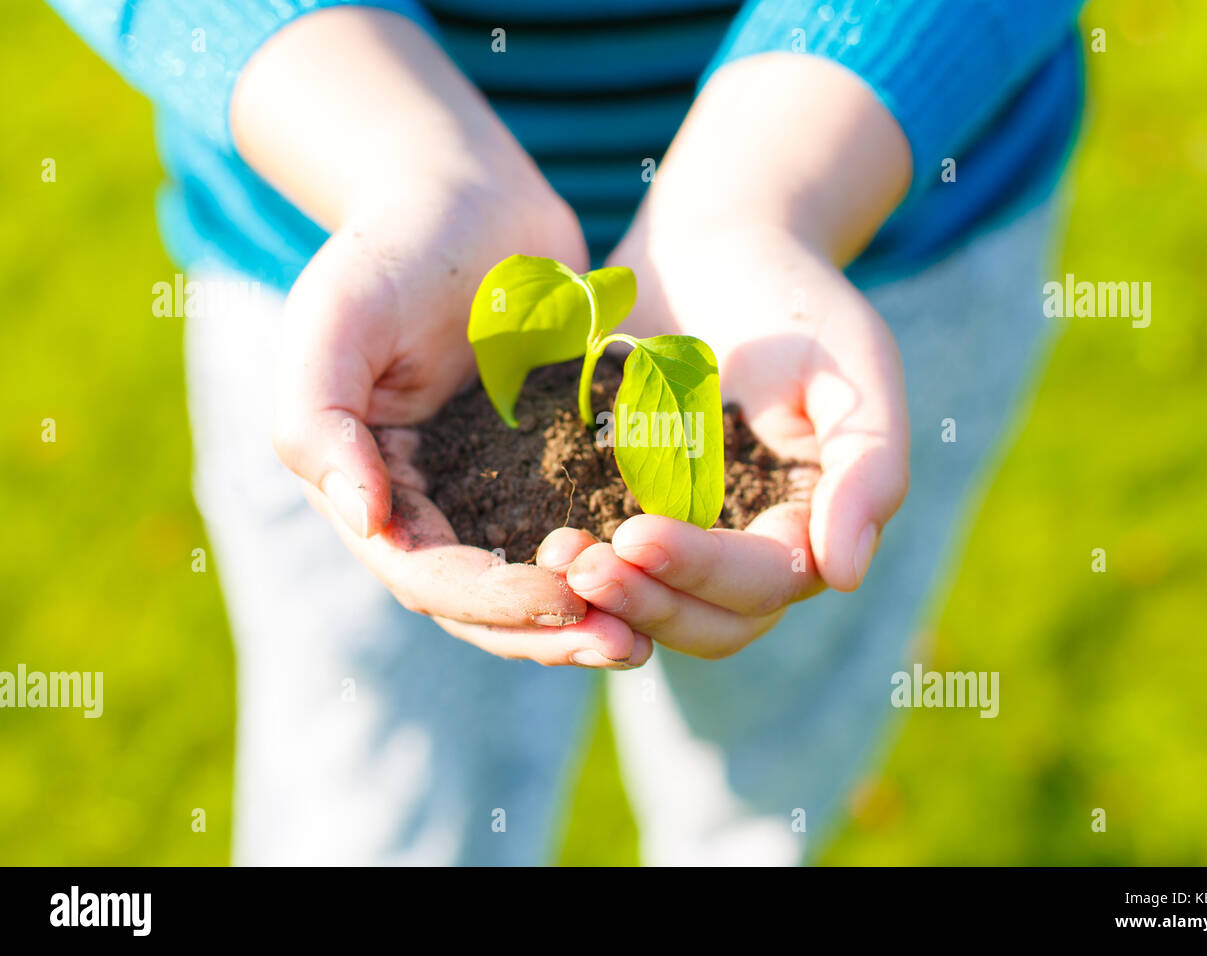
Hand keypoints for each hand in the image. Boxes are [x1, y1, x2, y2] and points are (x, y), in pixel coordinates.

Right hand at [234, 7, 650, 667]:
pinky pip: (580, 536)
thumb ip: (320, 416)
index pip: (424, 573)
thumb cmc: (396, 245)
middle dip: (547, 632)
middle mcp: (426, 506)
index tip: (563, 595)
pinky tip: (661, 581)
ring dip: (582, 621)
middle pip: (482, 605)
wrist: (471, 199)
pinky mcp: (545, 472)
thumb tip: (366, 521)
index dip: (491, 599)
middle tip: (624, 645)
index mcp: (368, 486)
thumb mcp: (339, 312)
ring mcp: (487, 495)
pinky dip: (613, 568)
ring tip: (645, 639)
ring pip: (533, 587)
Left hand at [536, 220, 909, 659]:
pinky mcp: (621, 516)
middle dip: (647, 603)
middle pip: (709, 623)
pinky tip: (526, 547)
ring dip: (605, 603)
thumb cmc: (794, 299)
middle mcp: (747, 550)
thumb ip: (868, 465)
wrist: (712, 250)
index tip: (638, 533)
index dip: (705, 570)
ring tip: (551, 561)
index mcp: (808, 526)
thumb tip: (843, 575)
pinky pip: (601, 568)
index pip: (766, 581)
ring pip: (652, 612)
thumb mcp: (852, 363)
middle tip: (582, 567)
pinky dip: (569, 573)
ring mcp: (683, 539)